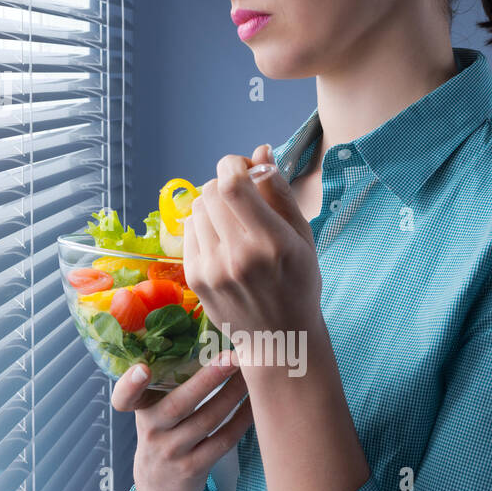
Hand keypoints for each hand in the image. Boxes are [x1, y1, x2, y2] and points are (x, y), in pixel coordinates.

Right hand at [112, 352, 253, 490]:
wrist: (158, 486)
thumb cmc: (161, 433)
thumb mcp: (151, 410)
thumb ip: (165, 383)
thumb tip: (204, 339)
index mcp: (139, 409)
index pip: (124, 398)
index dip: (130, 384)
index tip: (142, 368)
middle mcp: (152, 430)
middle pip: (178, 404)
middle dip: (207, 379)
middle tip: (231, 356)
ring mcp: (172, 451)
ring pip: (208, 420)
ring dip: (233, 395)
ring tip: (252, 373)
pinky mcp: (194, 468)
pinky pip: (223, 440)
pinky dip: (241, 420)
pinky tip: (254, 404)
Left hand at [182, 145, 321, 346]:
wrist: (279, 339)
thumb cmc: (298, 284)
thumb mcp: (301, 237)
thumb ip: (279, 192)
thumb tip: (260, 151)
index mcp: (272, 244)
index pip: (234, 185)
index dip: (234, 165)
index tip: (245, 169)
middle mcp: (238, 257)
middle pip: (212, 191)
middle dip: (225, 182)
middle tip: (240, 192)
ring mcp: (212, 269)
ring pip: (198, 207)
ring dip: (213, 202)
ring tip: (232, 218)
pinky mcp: (195, 278)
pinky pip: (189, 229)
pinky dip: (203, 223)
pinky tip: (221, 236)